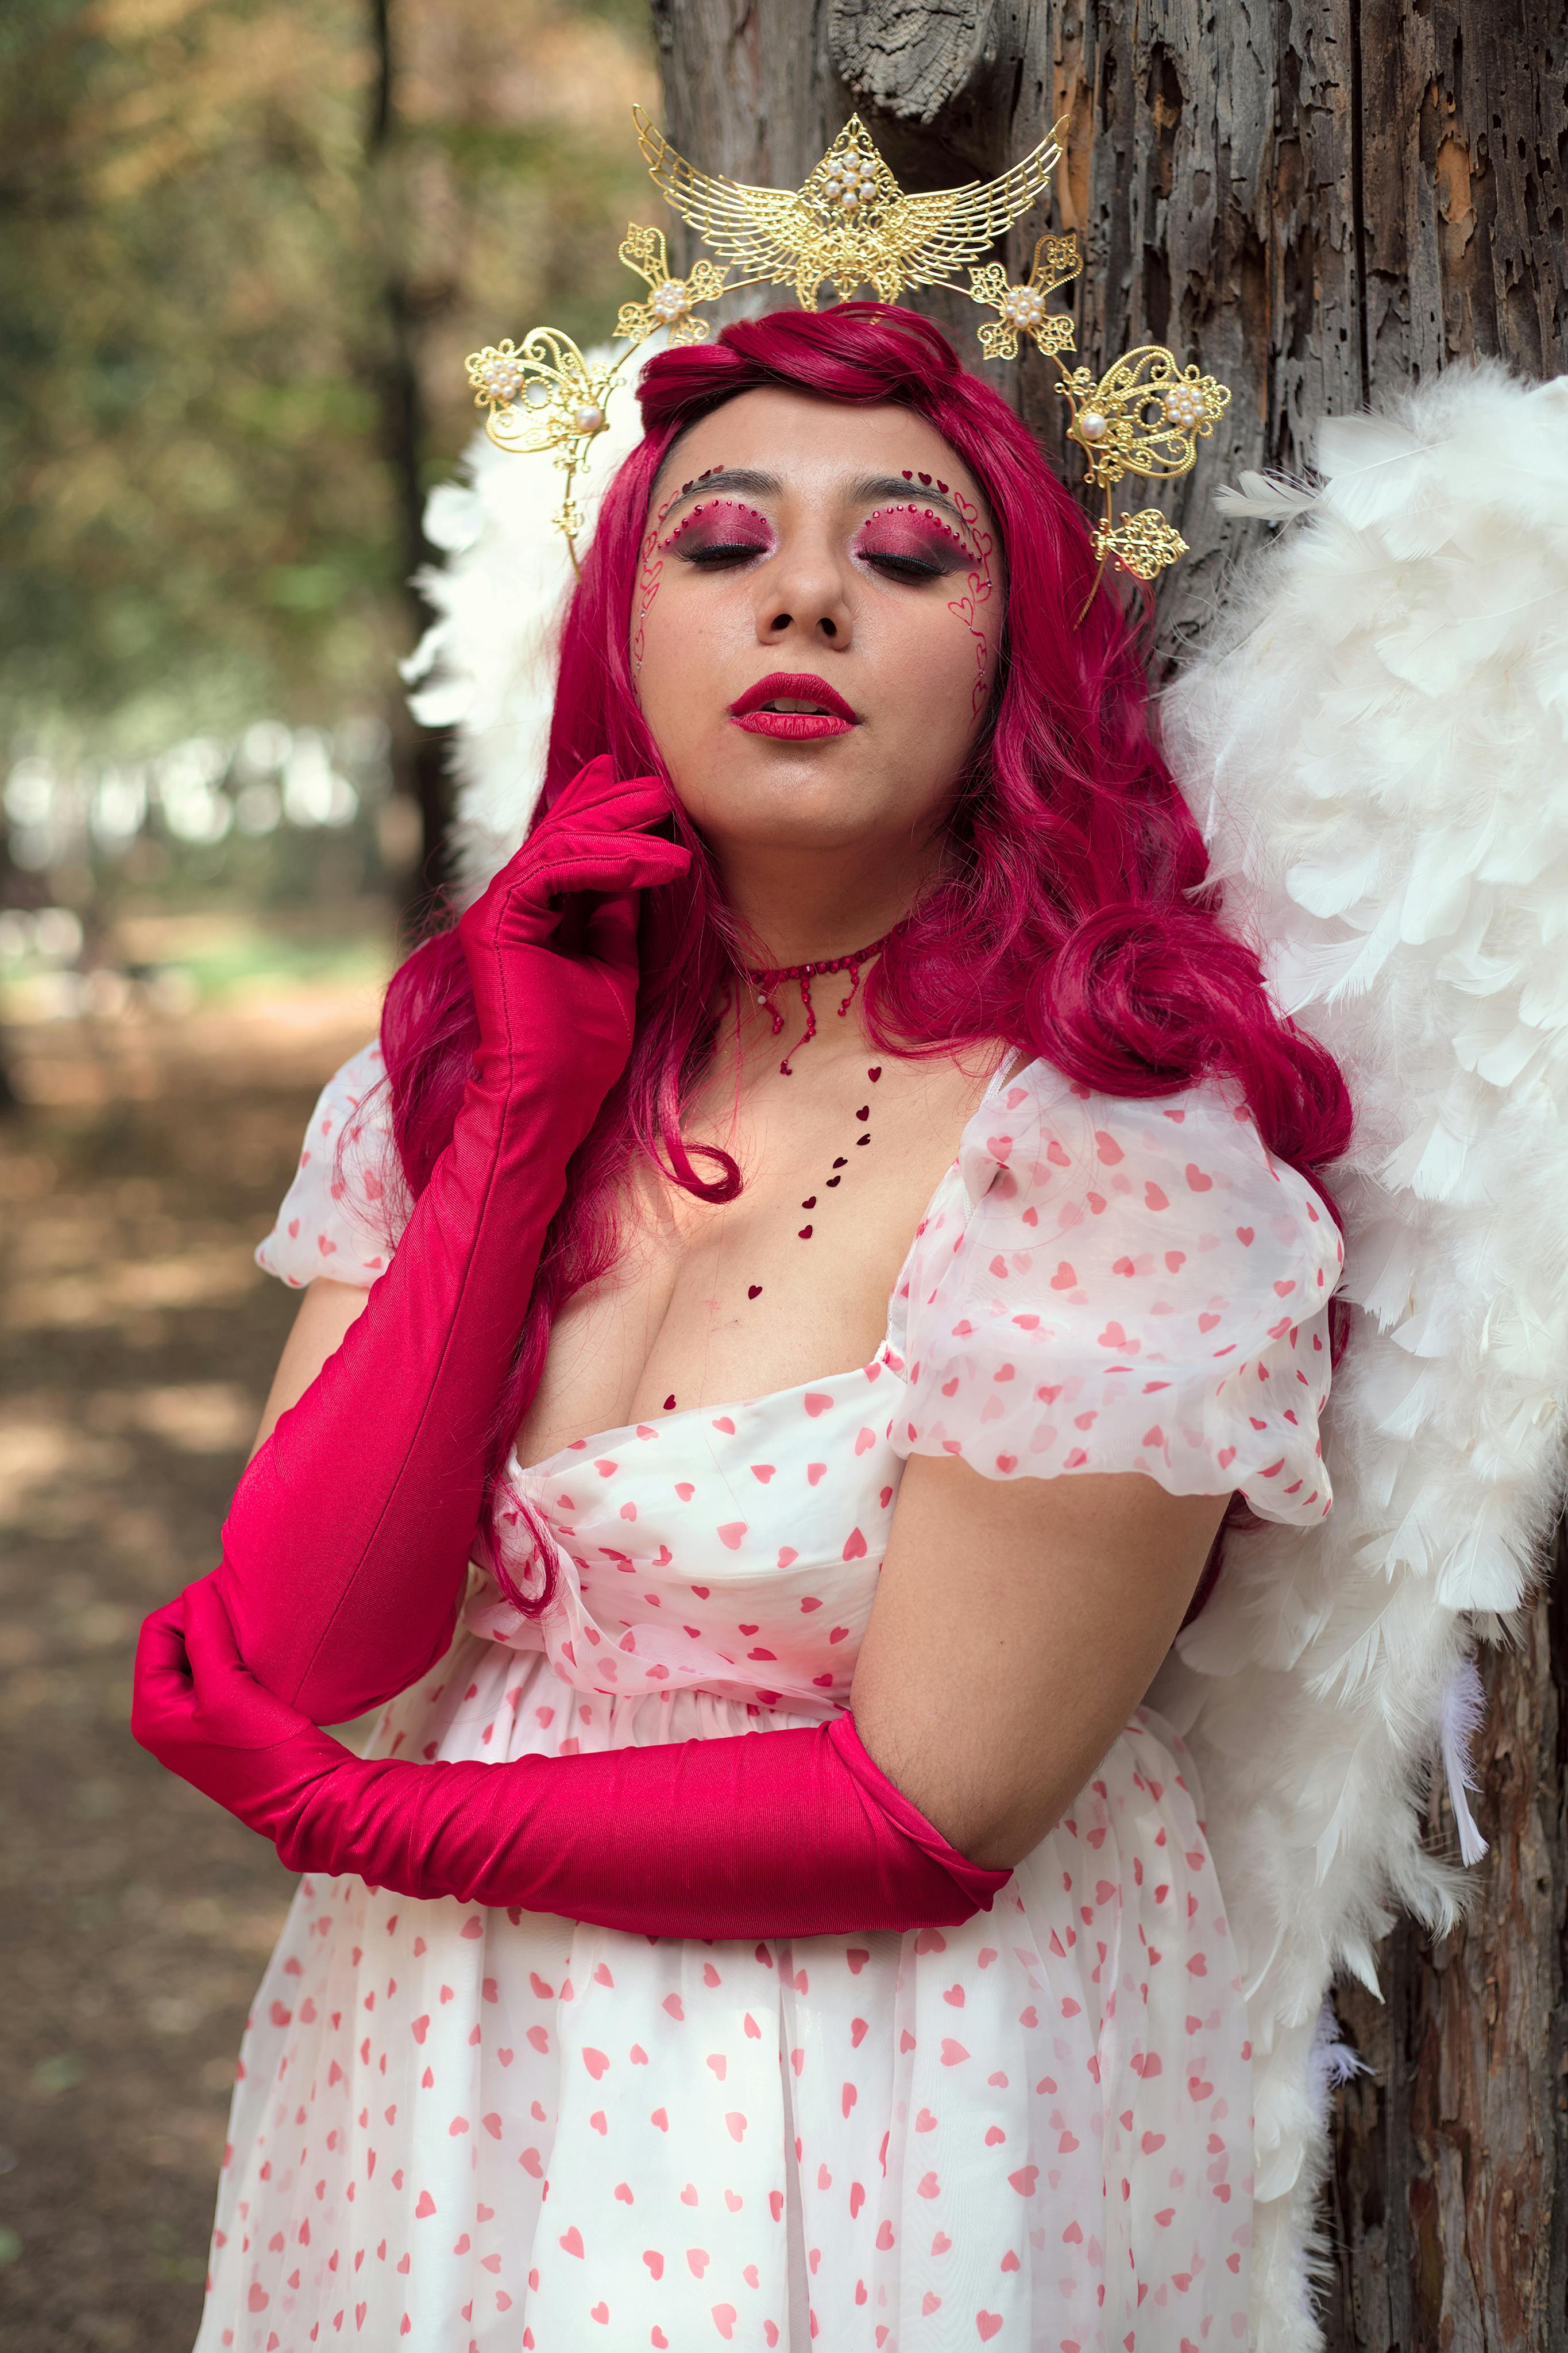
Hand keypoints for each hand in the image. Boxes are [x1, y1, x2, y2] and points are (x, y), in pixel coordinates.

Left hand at [132, 1577, 348, 1844]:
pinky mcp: (227, 1729)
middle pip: (178, 1642)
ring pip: (204, 1657)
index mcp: (153, 1713)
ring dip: (230, 1640)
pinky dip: (243, 1659)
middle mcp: (167, 1720)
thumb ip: (206, 1636)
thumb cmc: (269, 1751)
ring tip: (262, 1635)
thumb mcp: (229, 1689)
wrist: (316, 1800)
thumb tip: (197, 1589)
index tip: (236, 1600)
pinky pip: (224, 1676)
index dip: (194, 1607)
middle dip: (211, 1622)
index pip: (159, 1630)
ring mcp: (197, 1727)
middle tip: (251, 1613)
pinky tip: (269, 1658)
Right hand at [457, 755, 690, 1118]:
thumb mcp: (615, 969)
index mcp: (534, 917)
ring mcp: (497, 912)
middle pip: (561, 836)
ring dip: (618, 830)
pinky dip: (603, 862)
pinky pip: (552, 871)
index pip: (568, 851)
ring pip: (559, 846)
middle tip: (658, 786)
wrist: (552, 1099)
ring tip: (666, 820)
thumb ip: (616, 920)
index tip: (643, 791)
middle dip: (611, 806)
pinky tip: (647, 862)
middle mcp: (510, 907)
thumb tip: (638, 874)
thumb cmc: (581, 1051)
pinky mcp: (495, 923)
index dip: (599, 813)